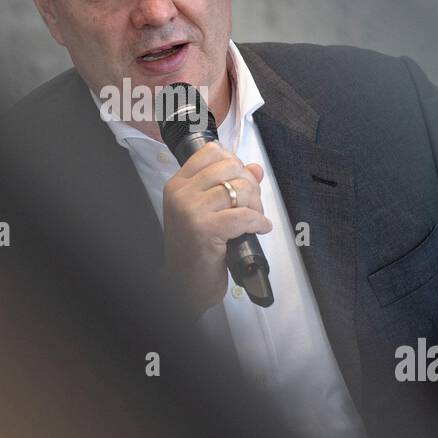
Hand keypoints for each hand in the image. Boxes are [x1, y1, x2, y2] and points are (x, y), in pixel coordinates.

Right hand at [161, 142, 270, 317]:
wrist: (183, 285)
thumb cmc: (195, 250)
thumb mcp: (208, 212)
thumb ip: (229, 185)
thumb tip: (256, 168)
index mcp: (178, 184)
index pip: (212, 151)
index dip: (234, 163)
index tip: (240, 181)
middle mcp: (181, 193)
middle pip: (231, 167)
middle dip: (250, 185)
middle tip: (250, 206)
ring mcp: (190, 210)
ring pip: (241, 188)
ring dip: (256, 205)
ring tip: (252, 220)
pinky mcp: (204, 229)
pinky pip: (245, 215)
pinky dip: (258, 222)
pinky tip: (259, 229)